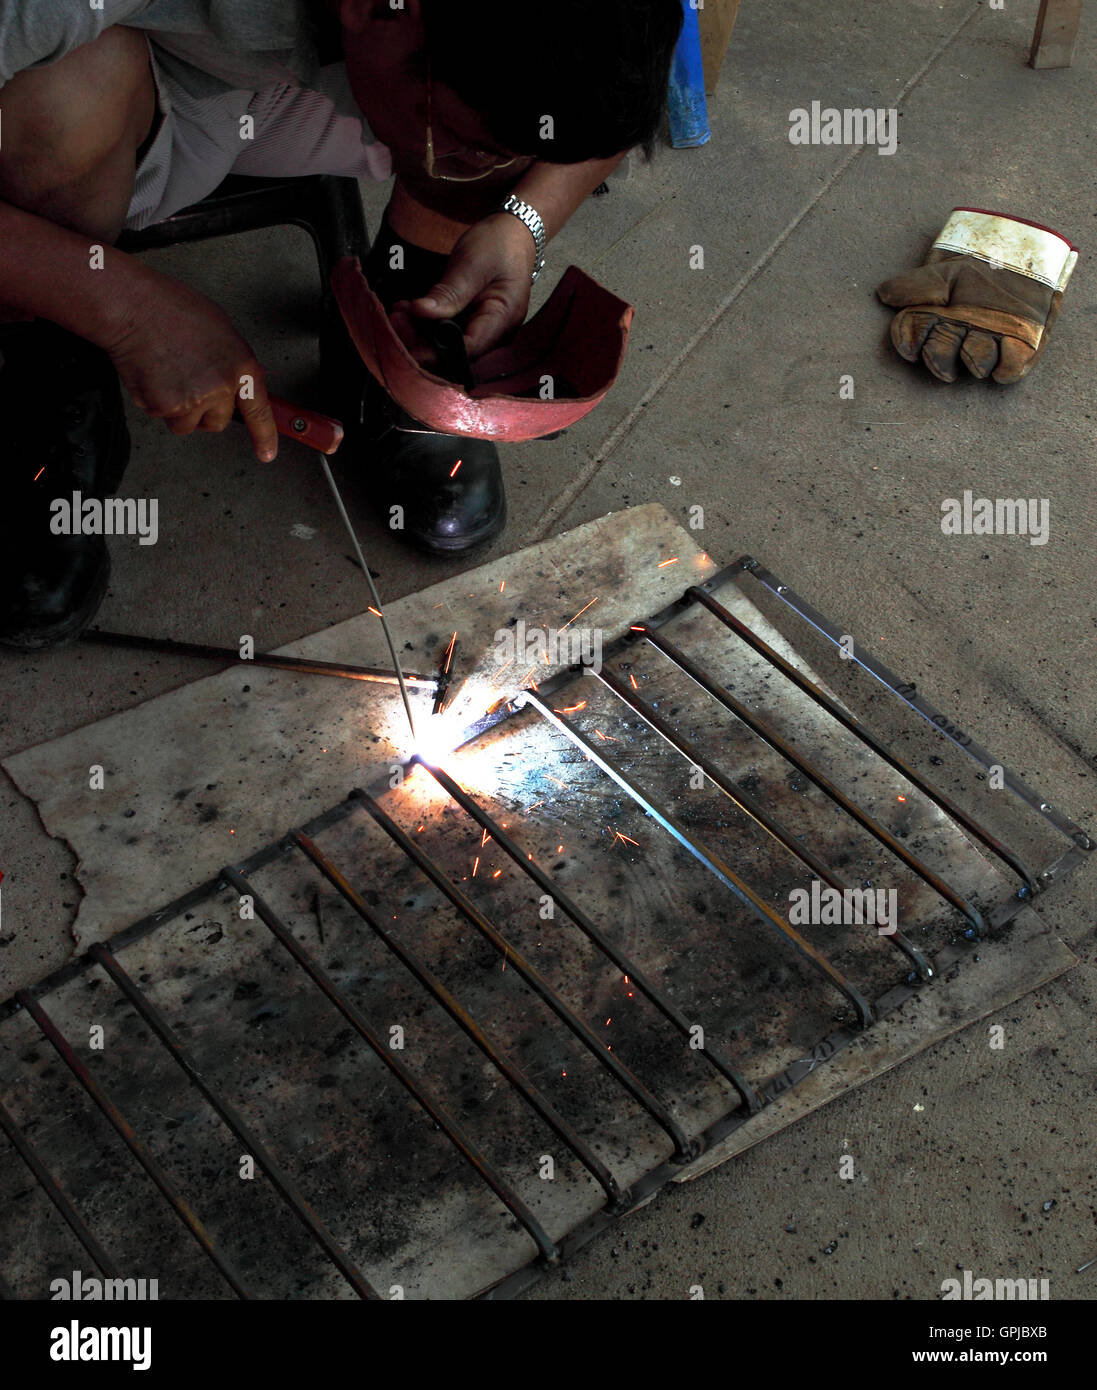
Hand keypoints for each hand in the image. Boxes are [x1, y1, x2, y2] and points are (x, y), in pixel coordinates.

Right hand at [98, 268, 277, 458]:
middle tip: (189, 382)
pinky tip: (152, 373)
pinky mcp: (162, 406)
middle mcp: (220, 387)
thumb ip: (233, 364)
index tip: (267, 453)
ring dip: (178, 410)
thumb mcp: (222, 331)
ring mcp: (191, 400)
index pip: (258, 411)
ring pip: (187, 424)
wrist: (133, 306)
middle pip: (217, 422)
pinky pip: (161, 415)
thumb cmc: (173, 308)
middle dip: (204, 411)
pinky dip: (154, 400)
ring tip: (168, 374)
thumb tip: (237, 384)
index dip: (264, 436)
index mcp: (240, 367)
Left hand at [390, 211, 535, 364]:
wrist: (511, 235)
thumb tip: (421, 313)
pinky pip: (448, 334)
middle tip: (396, 319)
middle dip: (422, 342)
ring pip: (449, 346)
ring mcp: (484, 331)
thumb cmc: (498, 245)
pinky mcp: (472, 325)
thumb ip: (448, 293)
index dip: (436, 353)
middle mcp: (496, 333)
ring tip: (399, 311)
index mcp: (503, 319)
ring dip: (420, 333)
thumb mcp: (471, 265)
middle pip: (456, 353)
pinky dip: (427, 326)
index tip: (407, 342)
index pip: (468, 350)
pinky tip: (409, 310)